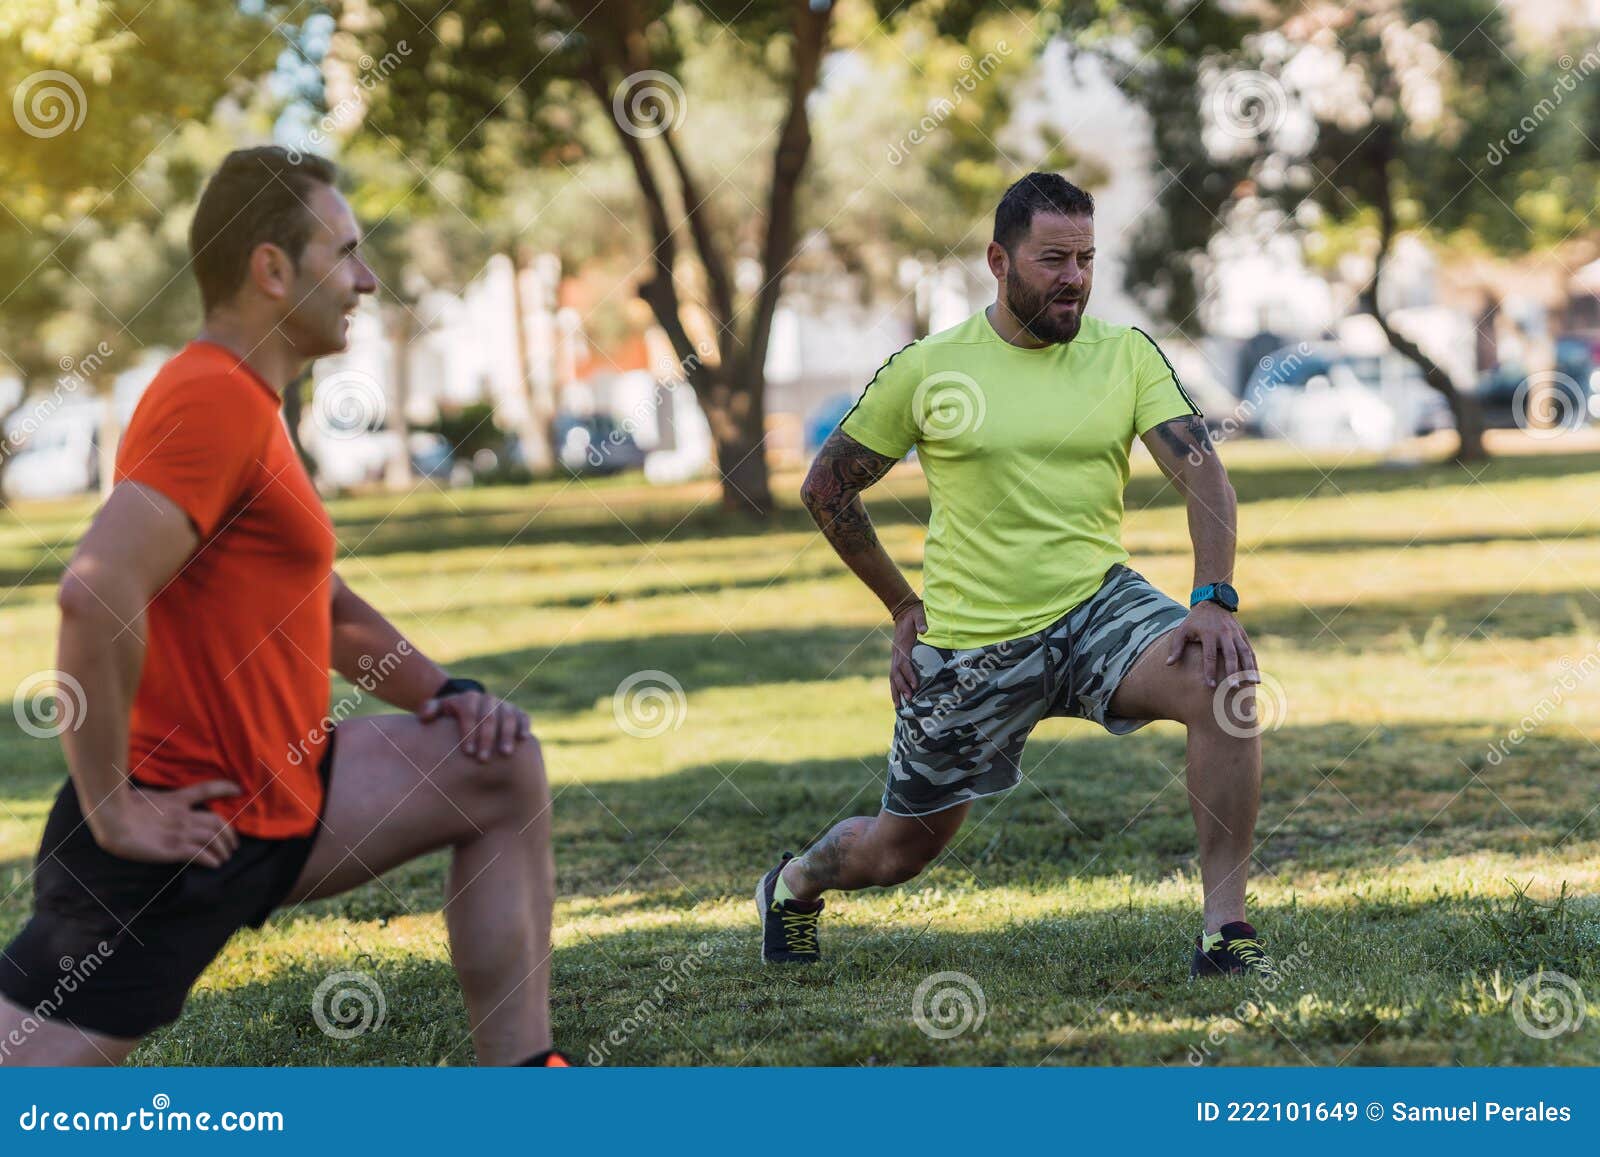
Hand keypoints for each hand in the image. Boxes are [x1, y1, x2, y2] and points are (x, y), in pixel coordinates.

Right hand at [91, 780, 241, 867]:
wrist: (110, 817)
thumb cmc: (117, 806)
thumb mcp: (140, 795)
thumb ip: (153, 799)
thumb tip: (145, 797)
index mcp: (174, 800)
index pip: (206, 790)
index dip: (224, 788)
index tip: (238, 790)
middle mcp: (182, 816)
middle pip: (217, 821)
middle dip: (229, 834)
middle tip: (233, 845)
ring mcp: (179, 832)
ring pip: (213, 838)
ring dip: (223, 849)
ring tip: (225, 858)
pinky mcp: (173, 849)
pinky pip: (199, 854)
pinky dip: (210, 859)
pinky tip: (214, 865)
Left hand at [418, 689, 531, 760]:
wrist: (469, 708)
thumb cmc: (450, 716)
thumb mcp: (437, 710)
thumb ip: (428, 710)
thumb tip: (425, 717)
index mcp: (467, 698)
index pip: (469, 713)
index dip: (469, 732)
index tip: (467, 753)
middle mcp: (487, 699)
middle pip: (489, 717)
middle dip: (486, 739)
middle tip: (483, 760)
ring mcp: (503, 705)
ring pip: (508, 716)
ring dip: (506, 735)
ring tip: (505, 754)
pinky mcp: (517, 711)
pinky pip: (523, 716)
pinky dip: (524, 726)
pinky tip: (523, 739)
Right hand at [890, 599, 927, 708]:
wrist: (903, 610)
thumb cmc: (914, 613)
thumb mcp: (919, 614)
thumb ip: (921, 621)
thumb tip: (924, 631)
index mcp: (902, 645)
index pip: (904, 663)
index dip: (909, 675)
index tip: (916, 685)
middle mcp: (896, 653)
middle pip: (896, 673)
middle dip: (902, 687)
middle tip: (909, 700)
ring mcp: (895, 656)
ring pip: (892, 677)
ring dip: (895, 691)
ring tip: (899, 706)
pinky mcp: (896, 658)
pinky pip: (893, 675)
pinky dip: (895, 687)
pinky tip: (898, 697)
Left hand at [1165, 602, 1258, 687]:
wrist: (1213, 603)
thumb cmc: (1194, 621)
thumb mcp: (1182, 630)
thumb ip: (1176, 647)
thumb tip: (1168, 664)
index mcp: (1209, 634)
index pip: (1210, 656)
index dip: (1210, 671)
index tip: (1211, 686)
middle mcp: (1224, 634)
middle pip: (1231, 655)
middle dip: (1233, 671)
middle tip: (1233, 687)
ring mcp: (1235, 634)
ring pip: (1245, 653)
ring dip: (1249, 669)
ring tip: (1252, 684)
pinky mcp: (1242, 635)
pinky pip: (1250, 651)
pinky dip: (1254, 664)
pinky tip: (1256, 678)